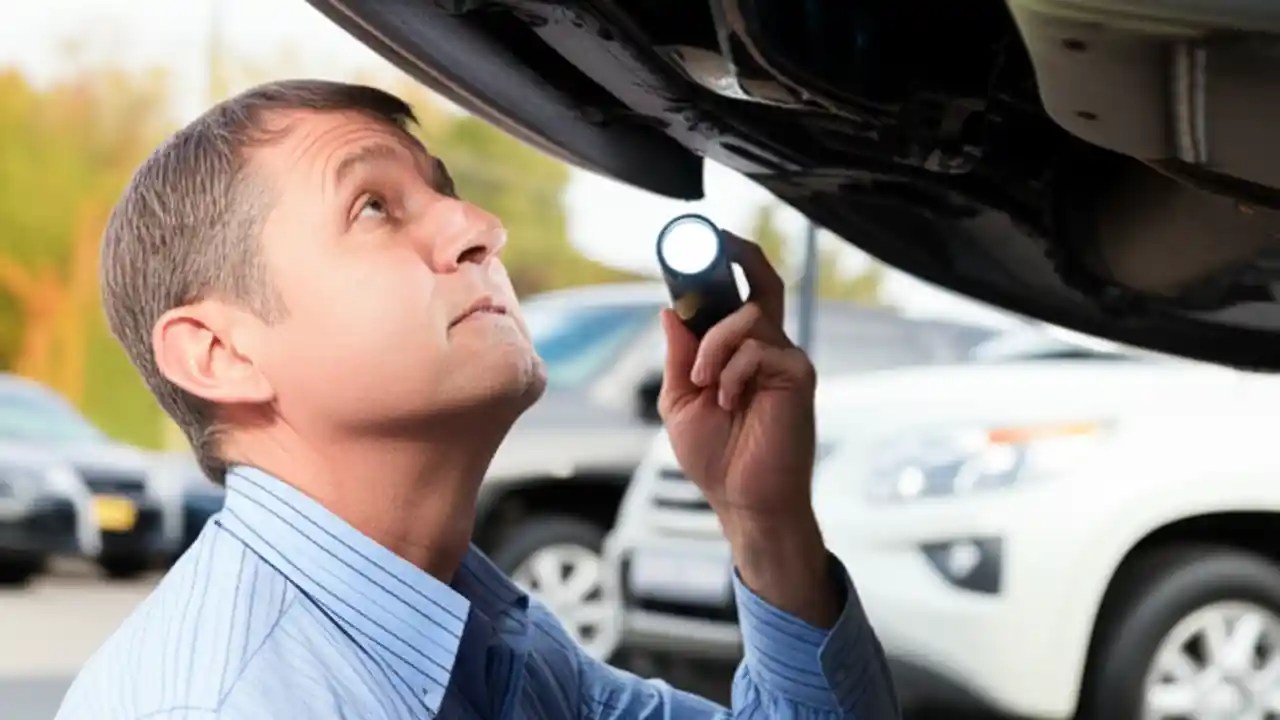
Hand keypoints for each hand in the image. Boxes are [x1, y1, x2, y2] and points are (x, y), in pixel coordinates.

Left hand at [657, 232, 815, 523]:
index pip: (733, 296)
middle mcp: (765, 347)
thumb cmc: (716, 457)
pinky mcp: (797, 375)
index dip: (718, 269)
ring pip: (746, 317)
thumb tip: (670, 310)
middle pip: (762, 282)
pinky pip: (758, 348)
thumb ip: (680, 356)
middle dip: (740, 254)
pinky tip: (728, 401)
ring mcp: (783, 359)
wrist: (744, 500)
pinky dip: (732, 371)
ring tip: (704, 384)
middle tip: (717, 239)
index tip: (693, 248)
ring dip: (713, 346)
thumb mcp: (681, 402)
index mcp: (737, 351)